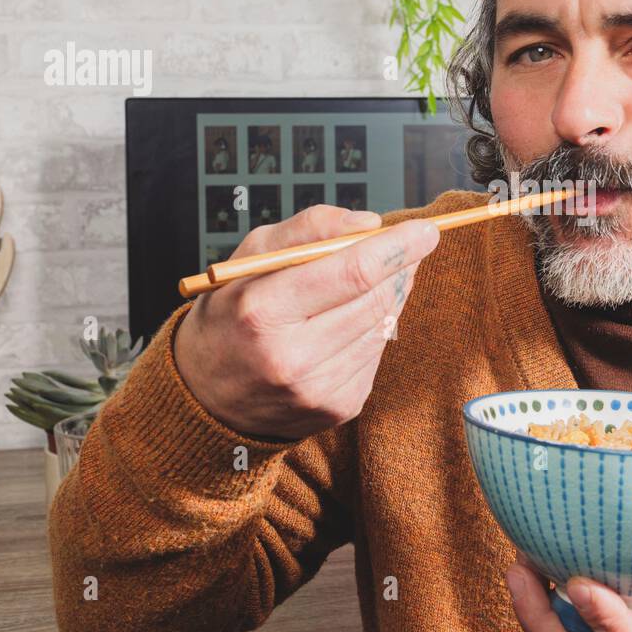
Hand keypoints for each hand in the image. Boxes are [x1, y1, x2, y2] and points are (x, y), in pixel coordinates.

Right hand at [172, 205, 439, 439]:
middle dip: (400, 267)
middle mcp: (292, 357)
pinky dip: (374, 329)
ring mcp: (318, 389)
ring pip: (383, 325)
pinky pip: (377, 354)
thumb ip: (308, 229)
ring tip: (371, 281)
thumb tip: (370, 223)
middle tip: (406, 247)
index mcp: (262, 311)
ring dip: (389, 295)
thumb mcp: (250, 257)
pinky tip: (350, 321)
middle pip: (377, 298)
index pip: (353, 272)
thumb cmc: (231, 314)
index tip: (425, 230)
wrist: (206, 395)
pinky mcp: (338, 408)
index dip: (397, 248)